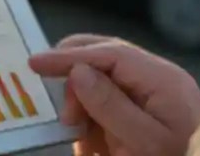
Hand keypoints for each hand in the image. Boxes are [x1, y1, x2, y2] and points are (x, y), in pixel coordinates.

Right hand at [28, 34, 199, 155]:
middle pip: (105, 56)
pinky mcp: (144, 108)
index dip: (70, 57)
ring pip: (101, 78)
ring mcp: (153, 92)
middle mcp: (159, 78)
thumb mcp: (143, 144)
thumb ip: (110, 106)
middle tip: (66, 117)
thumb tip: (78, 71)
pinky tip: (96, 145)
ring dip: (84, 106)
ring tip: (85, 139)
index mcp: (164, 80)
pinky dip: (93, 122)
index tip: (35, 63)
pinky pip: (107, 102)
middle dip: (76, 81)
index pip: (110, 54)